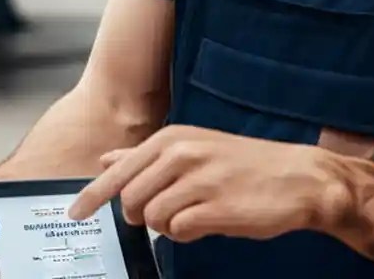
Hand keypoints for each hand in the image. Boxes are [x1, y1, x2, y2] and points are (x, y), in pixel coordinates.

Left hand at [68, 126, 350, 243]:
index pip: (118, 171)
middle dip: (141, 214)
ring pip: (152, 218)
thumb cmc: (244, 165)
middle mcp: (181, 154)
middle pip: (130, 199)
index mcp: (172, 138)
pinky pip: (178, 231)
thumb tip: (107, 158)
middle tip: (168, 211)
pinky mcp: (215, 207)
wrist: (299, 178)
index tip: (74, 214)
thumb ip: (147, 155)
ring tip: (195, 213)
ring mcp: (199, 180)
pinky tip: (206, 223)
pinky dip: (187, 234)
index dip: (91, 197)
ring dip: (169, 225)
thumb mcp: (193, 147)